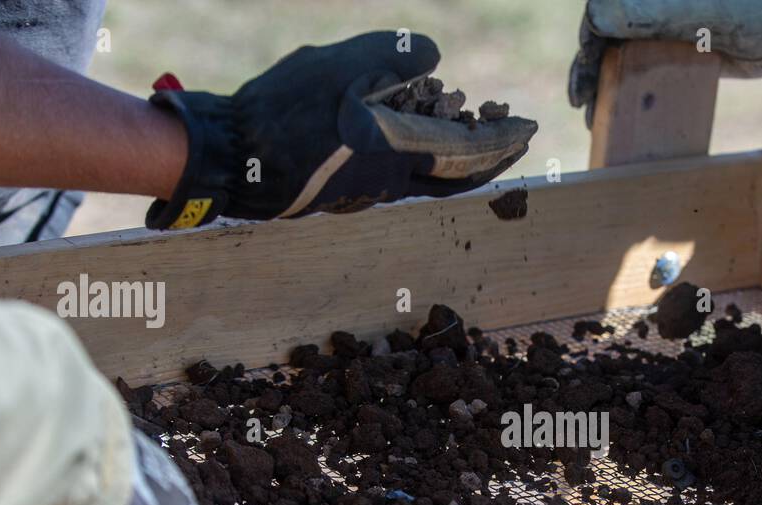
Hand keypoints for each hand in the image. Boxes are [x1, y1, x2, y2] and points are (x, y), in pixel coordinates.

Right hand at [147, 32, 537, 228]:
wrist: (232, 157)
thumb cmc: (283, 112)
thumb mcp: (340, 66)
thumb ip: (394, 57)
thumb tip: (436, 60)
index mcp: (398, 155)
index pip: (469, 152)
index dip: (502, 139)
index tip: (529, 128)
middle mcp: (391, 181)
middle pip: (457, 172)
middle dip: (490, 152)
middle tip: (513, 133)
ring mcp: (369, 189)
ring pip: (429, 173)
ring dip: (458, 152)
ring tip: (472, 126)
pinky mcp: (347, 187)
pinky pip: (400, 171)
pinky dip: (422, 153)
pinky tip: (415, 131)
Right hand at [568, 0, 761, 125]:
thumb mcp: (710, 11)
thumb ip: (655, 12)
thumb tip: (595, 19)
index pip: (606, 4)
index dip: (589, 34)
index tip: (585, 65)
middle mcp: (655, 2)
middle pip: (604, 31)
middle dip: (588, 66)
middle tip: (581, 101)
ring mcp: (663, 26)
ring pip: (616, 54)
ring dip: (599, 84)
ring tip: (591, 116)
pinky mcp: (674, 52)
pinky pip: (638, 70)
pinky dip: (623, 92)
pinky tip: (612, 116)